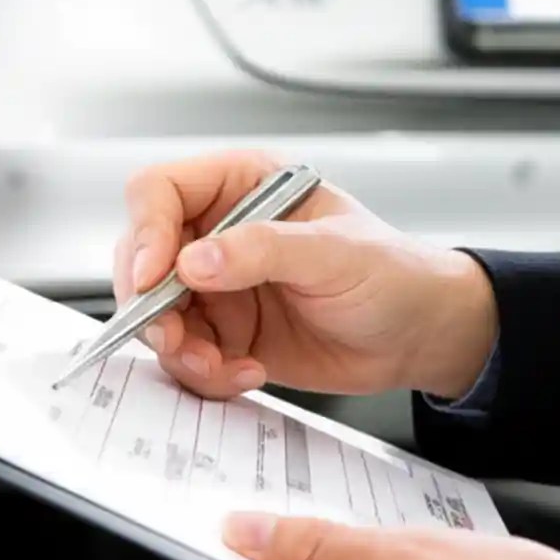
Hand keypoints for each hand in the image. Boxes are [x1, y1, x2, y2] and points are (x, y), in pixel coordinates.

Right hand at [115, 149, 498, 399]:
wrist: (418, 337)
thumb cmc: (393, 275)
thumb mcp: (336, 253)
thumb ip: (264, 250)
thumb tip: (195, 261)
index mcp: (240, 187)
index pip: (160, 192)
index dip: (146, 231)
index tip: (154, 274)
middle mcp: (217, 233)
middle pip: (140, 256)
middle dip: (151, 303)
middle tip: (174, 336)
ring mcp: (215, 286)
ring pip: (154, 313)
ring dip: (178, 348)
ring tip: (219, 364)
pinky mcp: (221, 332)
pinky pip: (183, 354)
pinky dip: (204, 373)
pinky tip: (246, 370)